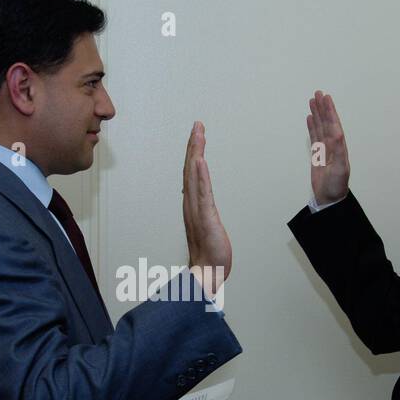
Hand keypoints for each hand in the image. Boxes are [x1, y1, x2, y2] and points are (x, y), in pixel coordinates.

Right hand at [182, 122, 230, 298]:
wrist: (207, 274)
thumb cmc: (209, 255)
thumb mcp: (207, 228)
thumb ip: (202, 214)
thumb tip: (200, 204)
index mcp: (193, 205)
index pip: (192, 174)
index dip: (193, 152)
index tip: (196, 134)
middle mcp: (191, 204)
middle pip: (191, 169)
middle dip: (193, 145)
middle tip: (197, 125)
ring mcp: (197, 210)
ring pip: (195, 176)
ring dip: (196, 153)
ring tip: (198, 134)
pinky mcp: (205, 217)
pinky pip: (202, 193)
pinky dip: (200, 175)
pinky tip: (199, 160)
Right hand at [306, 90, 349, 205]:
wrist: (329, 199)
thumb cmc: (336, 185)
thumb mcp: (340, 168)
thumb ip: (339, 150)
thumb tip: (337, 132)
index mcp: (339, 146)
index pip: (334, 124)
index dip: (330, 111)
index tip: (325, 98)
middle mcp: (333, 145)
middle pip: (327, 122)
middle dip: (323, 108)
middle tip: (318, 93)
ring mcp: (324, 149)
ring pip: (320, 127)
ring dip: (317, 114)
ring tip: (312, 101)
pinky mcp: (317, 155)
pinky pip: (314, 136)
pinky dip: (312, 126)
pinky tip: (310, 118)